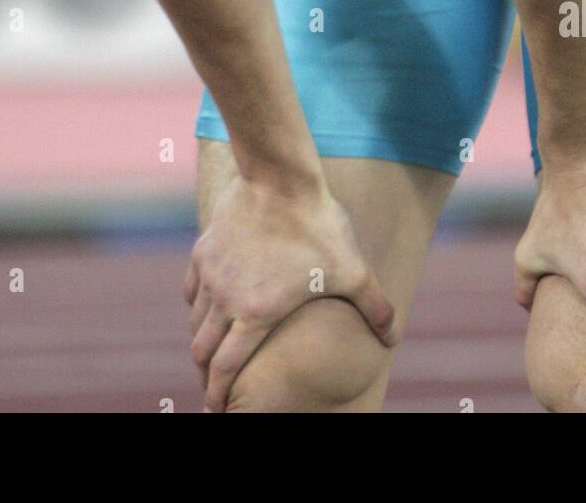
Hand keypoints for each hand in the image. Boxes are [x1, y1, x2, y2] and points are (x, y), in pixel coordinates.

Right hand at [184, 172, 398, 411]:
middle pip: (202, 350)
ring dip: (202, 340)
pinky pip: (191, 288)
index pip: (227, 368)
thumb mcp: (354, 270)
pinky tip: (206, 305)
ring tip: (210, 351)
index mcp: (255, 314)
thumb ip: (375, 307)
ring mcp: (210, 273)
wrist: (280, 178)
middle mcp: (224, 299)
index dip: (220, 394)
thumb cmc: (318, 225)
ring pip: (195, 320)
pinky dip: (196, 305)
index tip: (218, 409)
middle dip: (206, 374)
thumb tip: (394, 338)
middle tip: (213, 386)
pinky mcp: (204, 249)